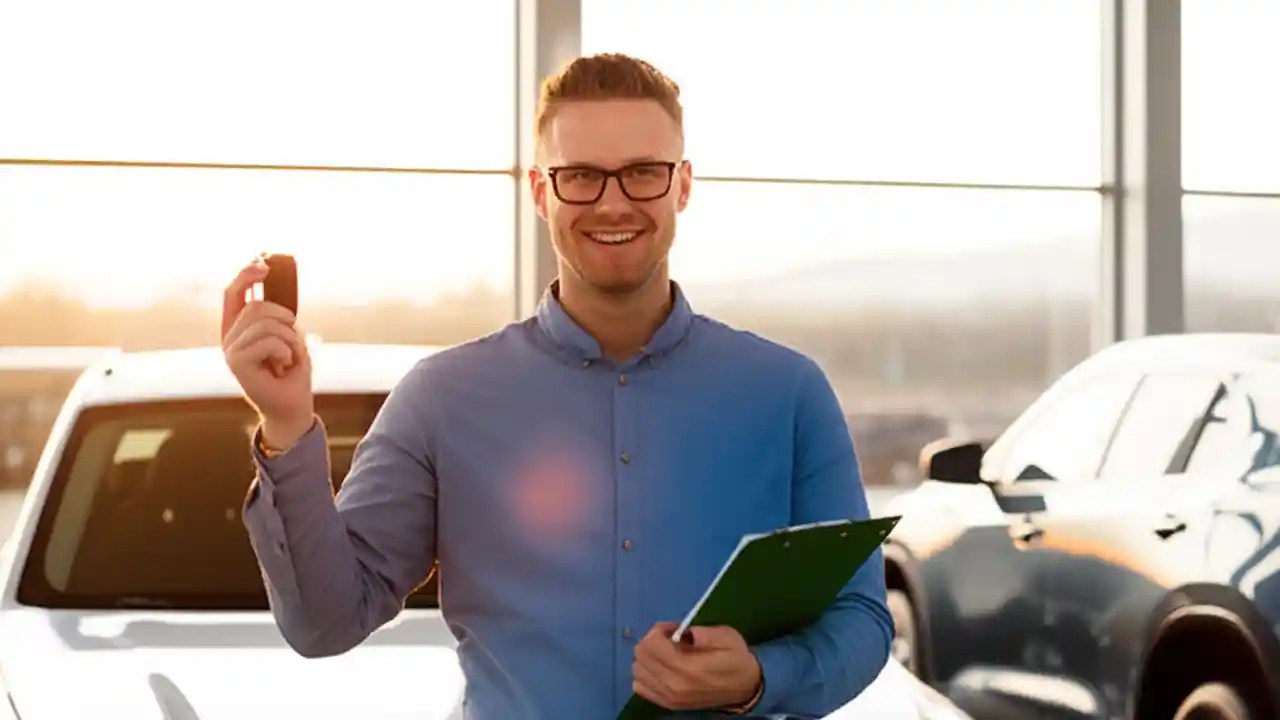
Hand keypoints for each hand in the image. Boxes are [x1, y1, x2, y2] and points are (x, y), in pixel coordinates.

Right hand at [221, 258, 314, 446]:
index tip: (265, 264)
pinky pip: (270, 341)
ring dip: (290, 339)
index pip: (234, 292)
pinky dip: (287, 351)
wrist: (291, 406)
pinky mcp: (236, 362)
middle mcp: (229, 337)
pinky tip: (284, 367)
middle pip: (256, 305)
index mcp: (238, 328)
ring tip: (289, 358)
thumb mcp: (289, 335)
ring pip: (266, 323)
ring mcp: (230, 349)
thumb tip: (271, 281)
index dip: (246, 274)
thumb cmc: (292, 371)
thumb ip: (278, 314)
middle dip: (285, 319)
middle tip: (293, 343)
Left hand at [632, 622, 762, 711]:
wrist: (744, 689)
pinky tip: (661, 668)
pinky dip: (646, 673)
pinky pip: (640, 686)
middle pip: (641, 656)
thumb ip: (704, 632)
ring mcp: (668, 697)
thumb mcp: (727, 637)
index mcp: (687, 668)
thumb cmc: (736, 659)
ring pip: (637, 671)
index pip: (651, 645)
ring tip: (666, 653)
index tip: (674, 629)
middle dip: (652, 641)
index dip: (659, 631)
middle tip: (670, 638)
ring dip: (648, 657)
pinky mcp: (667, 703)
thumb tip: (683, 631)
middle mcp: (673, 685)